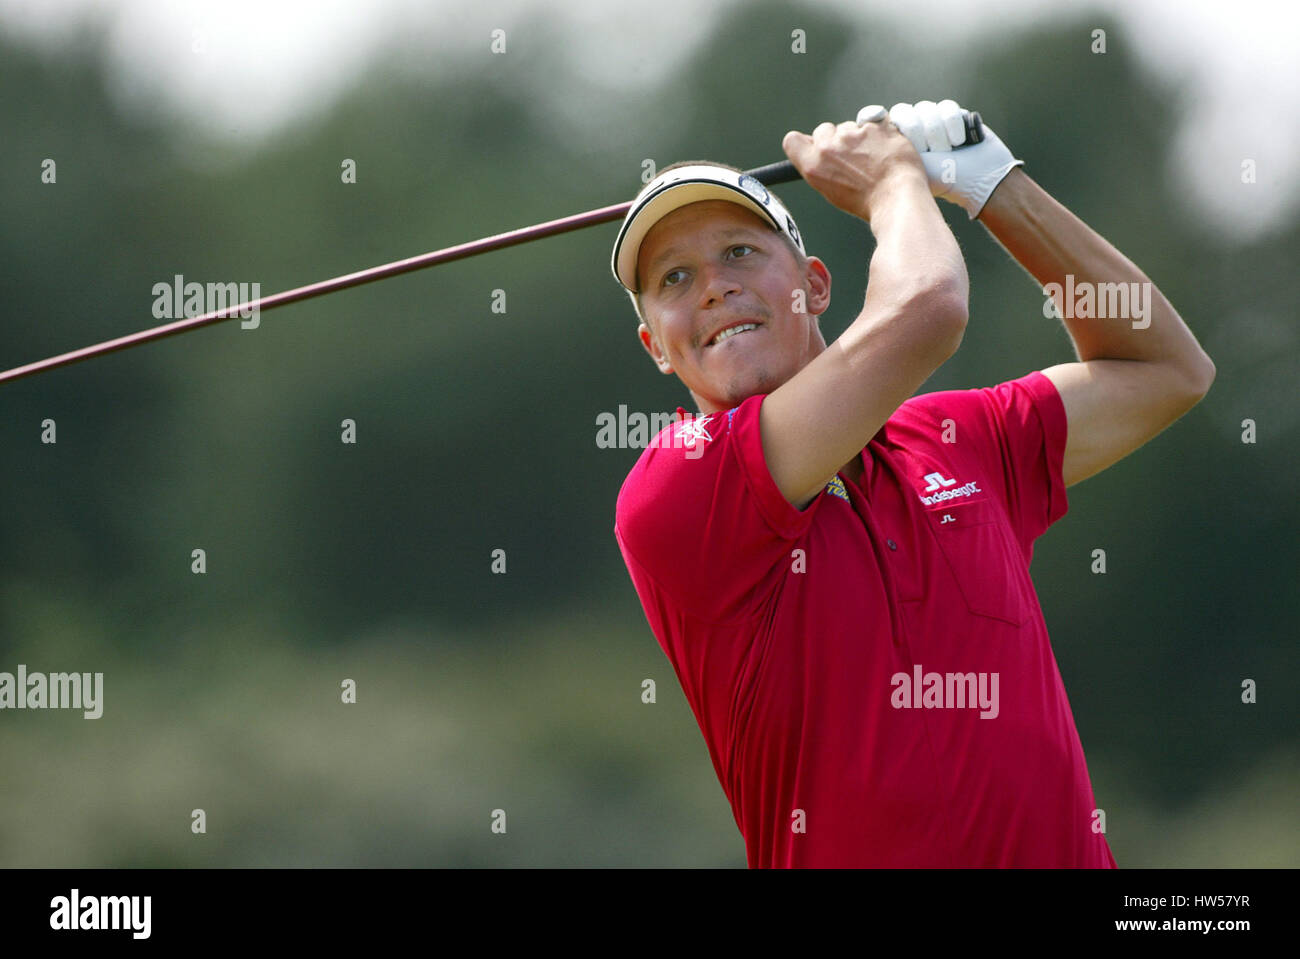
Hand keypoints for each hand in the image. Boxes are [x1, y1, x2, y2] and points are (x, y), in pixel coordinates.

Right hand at [782, 114, 929, 221]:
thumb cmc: (868, 201)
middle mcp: (829, 147)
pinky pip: (875, 122)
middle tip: (853, 156)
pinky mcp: (875, 125)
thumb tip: (821, 154)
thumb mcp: (833, 191)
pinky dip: (881, 133)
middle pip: (824, 129)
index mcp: (814, 166)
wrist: (897, 197)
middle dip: (836, 138)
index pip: (792, 141)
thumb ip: (822, 168)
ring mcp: (852, 134)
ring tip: (875, 157)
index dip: (806, 142)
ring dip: (860, 136)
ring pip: (850, 126)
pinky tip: (887, 150)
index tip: (817, 146)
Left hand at [888, 100, 1022, 218]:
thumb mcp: (910, 169)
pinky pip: (946, 107)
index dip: (899, 127)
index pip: (887, 120)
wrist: (979, 181)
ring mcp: (933, 122)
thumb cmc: (942, 182)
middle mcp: (914, 131)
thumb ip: (892, 150)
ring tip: (947, 151)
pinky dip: (953, 124)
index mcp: (898, 144)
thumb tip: (872, 133)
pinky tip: (959, 141)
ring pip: (925, 108)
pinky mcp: (953, 115)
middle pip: (904, 112)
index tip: (907, 143)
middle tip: (930, 152)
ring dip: (937, 132)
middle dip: (919, 132)